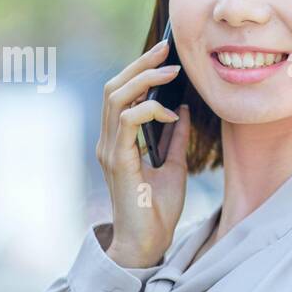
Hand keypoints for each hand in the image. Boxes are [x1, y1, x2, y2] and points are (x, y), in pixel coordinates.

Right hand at [95, 37, 191, 267]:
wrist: (149, 243)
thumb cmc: (157, 210)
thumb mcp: (173, 166)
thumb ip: (174, 138)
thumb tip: (182, 109)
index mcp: (118, 141)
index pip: (120, 94)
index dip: (139, 71)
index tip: (165, 55)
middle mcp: (108, 142)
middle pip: (113, 87)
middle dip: (140, 64)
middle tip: (167, 49)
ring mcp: (110, 150)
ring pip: (116, 98)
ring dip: (144, 80)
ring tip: (171, 71)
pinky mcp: (118, 161)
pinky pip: (127, 121)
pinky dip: (149, 110)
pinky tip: (170, 115)